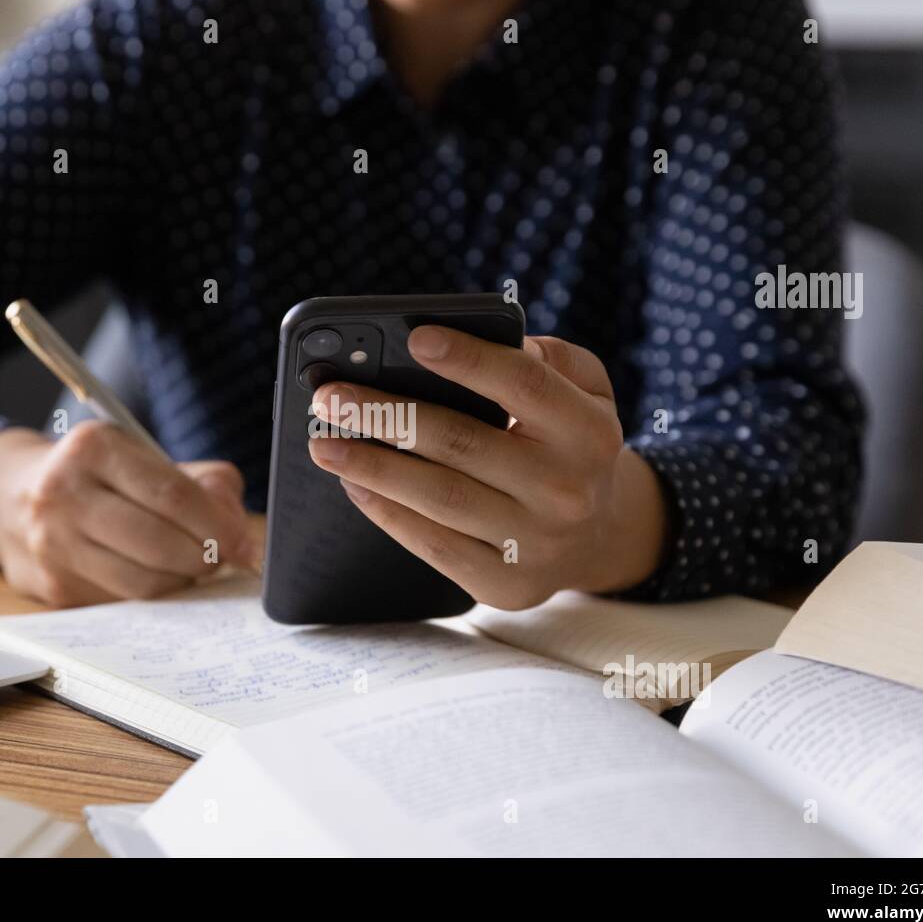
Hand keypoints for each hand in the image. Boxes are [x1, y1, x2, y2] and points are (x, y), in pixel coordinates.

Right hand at [0, 423, 258, 606]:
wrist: (10, 499)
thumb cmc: (97, 476)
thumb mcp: (142, 457)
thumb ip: (203, 483)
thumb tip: (238, 532)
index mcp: (94, 448)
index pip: (172, 494)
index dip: (218, 525)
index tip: (244, 544)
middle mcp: (64, 494)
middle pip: (159, 544)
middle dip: (204, 558)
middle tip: (220, 558)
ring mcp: (53, 545)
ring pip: (143, 582)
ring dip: (181, 580)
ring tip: (188, 565)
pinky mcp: (53, 588)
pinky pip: (122, 602)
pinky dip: (151, 594)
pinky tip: (155, 575)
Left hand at [307, 326, 668, 609]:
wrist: (598, 535)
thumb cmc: (568, 442)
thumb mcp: (584, 391)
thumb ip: (544, 358)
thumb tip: (471, 342)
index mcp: (589, 432)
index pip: (524, 386)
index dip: (468, 360)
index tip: (414, 337)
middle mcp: (566, 491)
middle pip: (462, 444)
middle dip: (388, 415)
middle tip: (331, 396)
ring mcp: (535, 544)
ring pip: (439, 498)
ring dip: (372, 467)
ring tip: (324, 443)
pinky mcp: (506, 584)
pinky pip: (434, 546)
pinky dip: (387, 512)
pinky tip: (354, 483)